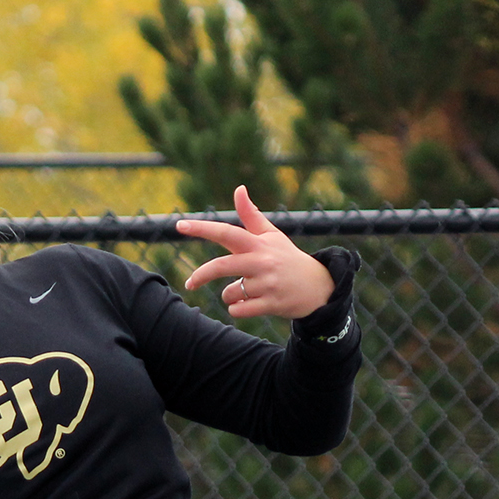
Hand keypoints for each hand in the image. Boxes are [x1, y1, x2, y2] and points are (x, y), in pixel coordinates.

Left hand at [176, 186, 333, 319]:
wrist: (318, 287)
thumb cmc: (287, 258)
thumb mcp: (272, 235)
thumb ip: (251, 214)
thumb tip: (239, 188)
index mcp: (258, 243)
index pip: (227, 232)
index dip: (202, 228)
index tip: (179, 224)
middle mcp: (262, 261)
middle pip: (221, 266)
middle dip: (201, 276)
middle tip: (190, 283)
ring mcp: (267, 283)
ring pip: (230, 292)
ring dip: (231, 295)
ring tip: (248, 290)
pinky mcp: (272, 304)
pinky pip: (239, 310)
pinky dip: (238, 309)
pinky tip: (250, 304)